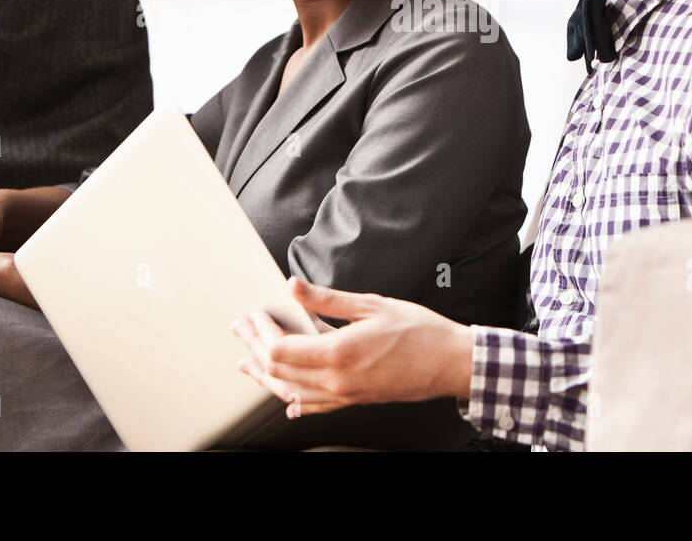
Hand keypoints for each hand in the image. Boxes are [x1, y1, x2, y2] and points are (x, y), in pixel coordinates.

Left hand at [231, 277, 473, 417]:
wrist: (450, 363)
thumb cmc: (419, 332)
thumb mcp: (372, 305)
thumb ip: (327, 299)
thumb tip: (293, 286)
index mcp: (338, 354)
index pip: (281, 350)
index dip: (262, 333)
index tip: (256, 315)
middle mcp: (336, 381)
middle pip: (278, 372)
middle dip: (254, 350)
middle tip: (242, 330)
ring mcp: (344, 395)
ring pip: (290, 392)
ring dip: (265, 376)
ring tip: (247, 363)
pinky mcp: (353, 401)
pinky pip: (314, 406)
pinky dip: (293, 401)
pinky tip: (286, 401)